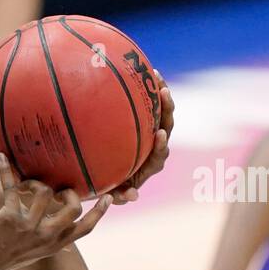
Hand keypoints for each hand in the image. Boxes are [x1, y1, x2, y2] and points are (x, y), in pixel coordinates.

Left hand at [0, 154, 108, 269]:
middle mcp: (45, 236)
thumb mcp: (34, 253)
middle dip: (69, 191)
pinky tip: (0, 158)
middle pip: (73, 207)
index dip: (99, 212)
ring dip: (35, 182)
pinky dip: (5, 170)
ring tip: (24, 183)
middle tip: (59, 187)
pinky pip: (12, 187)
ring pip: (45, 193)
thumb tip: (66, 245)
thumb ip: (49, 242)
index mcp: (54, 244)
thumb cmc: (5, 257)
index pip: (85, 229)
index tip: (109, 197)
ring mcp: (28, 227)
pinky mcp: (9, 218)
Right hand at [99, 73, 173, 204]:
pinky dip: (145, 90)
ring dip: (160, 94)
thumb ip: (120, 196)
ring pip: (160, 112)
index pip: (160, 154)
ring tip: (155, 75)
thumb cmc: (104, 185)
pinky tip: (138, 72)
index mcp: (150, 164)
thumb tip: (133, 197)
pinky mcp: (143, 119)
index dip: (162, 144)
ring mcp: (149, 130)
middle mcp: (154, 146)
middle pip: (167, 126)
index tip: (160, 134)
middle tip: (163, 95)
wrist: (101, 170)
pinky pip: (147, 103)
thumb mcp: (110, 193)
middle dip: (167, 111)